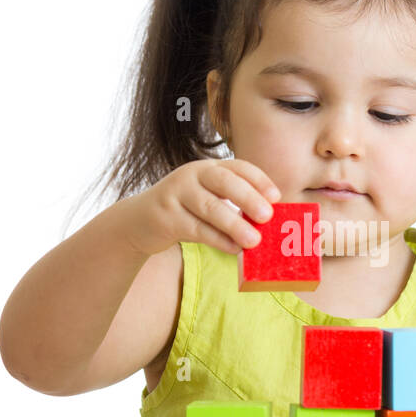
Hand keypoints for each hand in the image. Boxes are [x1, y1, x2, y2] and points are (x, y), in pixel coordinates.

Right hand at [122, 158, 281, 256]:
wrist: (139, 222)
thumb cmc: (184, 211)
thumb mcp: (206, 198)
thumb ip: (232, 204)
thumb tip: (269, 222)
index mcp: (207, 168)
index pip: (237, 167)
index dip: (258, 180)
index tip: (276, 197)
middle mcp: (191, 176)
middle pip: (222, 181)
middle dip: (247, 197)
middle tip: (267, 216)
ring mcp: (176, 194)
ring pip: (210, 208)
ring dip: (234, 224)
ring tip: (254, 240)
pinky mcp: (165, 217)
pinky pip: (196, 229)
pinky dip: (218, 240)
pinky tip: (234, 249)